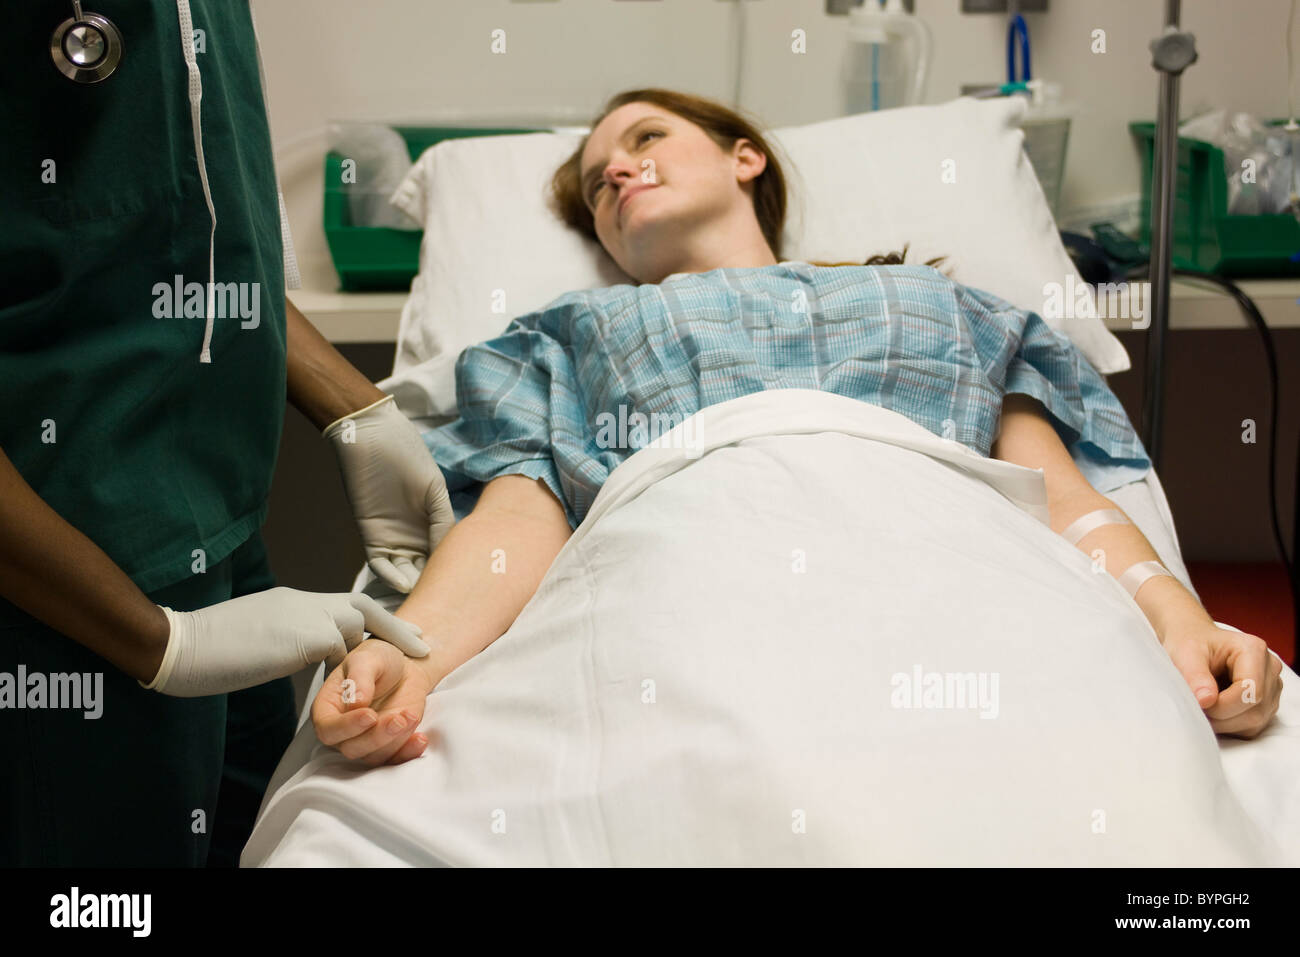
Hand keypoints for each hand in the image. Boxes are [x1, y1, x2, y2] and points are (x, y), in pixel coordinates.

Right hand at [144, 587, 426, 696]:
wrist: (179, 644)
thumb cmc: (207, 647)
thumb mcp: (258, 635)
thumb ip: (287, 637)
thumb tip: (302, 651)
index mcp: (293, 601)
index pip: (344, 604)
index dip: (375, 618)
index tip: (402, 631)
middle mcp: (304, 602)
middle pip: (362, 606)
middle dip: (394, 627)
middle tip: (424, 646)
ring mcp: (305, 615)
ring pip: (354, 628)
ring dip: (365, 655)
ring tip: (389, 676)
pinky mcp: (305, 637)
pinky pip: (341, 652)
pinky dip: (348, 670)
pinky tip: (352, 690)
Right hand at [312, 637, 443, 765]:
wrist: (404, 666)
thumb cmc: (379, 659)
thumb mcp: (368, 658)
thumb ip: (360, 678)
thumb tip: (356, 702)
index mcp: (328, 708)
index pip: (328, 729)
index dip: (346, 727)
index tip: (369, 714)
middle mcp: (344, 730)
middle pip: (351, 748)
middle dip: (376, 736)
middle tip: (398, 718)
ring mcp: (366, 740)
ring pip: (375, 755)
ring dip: (396, 740)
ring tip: (411, 716)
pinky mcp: (389, 745)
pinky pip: (395, 759)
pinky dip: (408, 753)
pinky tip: (421, 739)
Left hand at [324, 395, 455, 593]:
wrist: (373, 437)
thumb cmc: (407, 455)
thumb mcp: (435, 490)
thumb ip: (442, 523)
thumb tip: (449, 556)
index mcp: (434, 524)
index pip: (445, 555)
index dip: (453, 571)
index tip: (466, 588)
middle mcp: (414, 535)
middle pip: (425, 569)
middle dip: (433, 585)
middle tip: (445, 603)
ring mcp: (393, 537)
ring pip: (405, 571)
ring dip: (412, 586)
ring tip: (425, 598)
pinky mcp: (371, 535)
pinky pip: (381, 563)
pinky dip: (391, 576)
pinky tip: (404, 583)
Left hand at [1160, 620, 1282, 738]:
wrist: (1194, 644)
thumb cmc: (1190, 645)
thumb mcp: (1185, 654)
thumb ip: (1195, 676)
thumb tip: (1206, 701)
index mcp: (1253, 650)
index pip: (1251, 691)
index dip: (1223, 706)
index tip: (1198, 704)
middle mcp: (1269, 668)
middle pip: (1255, 710)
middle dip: (1221, 717)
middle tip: (1195, 708)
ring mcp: (1272, 688)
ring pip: (1255, 722)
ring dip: (1224, 723)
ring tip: (1202, 708)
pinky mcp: (1266, 704)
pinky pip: (1252, 727)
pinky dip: (1229, 725)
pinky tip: (1213, 710)